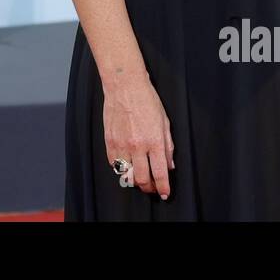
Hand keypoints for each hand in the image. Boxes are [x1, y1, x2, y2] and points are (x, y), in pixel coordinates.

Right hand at [102, 79, 174, 199]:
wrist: (125, 86)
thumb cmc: (147, 100)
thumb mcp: (165, 122)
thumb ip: (168, 146)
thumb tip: (170, 165)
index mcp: (154, 141)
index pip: (159, 173)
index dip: (163, 187)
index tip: (164, 193)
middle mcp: (137, 145)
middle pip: (142, 179)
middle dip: (148, 188)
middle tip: (152, 187)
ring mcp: (121, 144)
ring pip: (126, 174)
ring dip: (134, 179)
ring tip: (139, 176)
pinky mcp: (109, 140)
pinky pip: (113, 163)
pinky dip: (120, 167)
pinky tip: (126, 163)